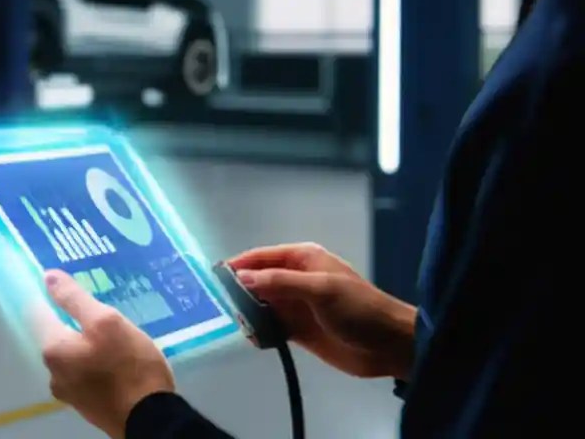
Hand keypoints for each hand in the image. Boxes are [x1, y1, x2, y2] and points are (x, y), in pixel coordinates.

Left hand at [36, 270, 174, 438]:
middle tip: (95, 308)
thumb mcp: (106, 322)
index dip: (48, 295)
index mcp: (53, 349)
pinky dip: (92, 361)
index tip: (64, 285)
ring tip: (107, 332)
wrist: (150, 418)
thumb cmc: (129, 365)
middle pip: (56, 335)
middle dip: (70, 320)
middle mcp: (53, 372)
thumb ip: (74, 299)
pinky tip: (111, 357)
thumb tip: (47, 276)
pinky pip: (83, 372)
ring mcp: (69, 392)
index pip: (38, 312)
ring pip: (71, 355)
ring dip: (83, 342)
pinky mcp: (86, 404)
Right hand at [227, 243, 416, 378]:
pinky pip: (270, 326)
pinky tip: (255, 338)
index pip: (260, 257)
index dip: (238, 266)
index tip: (214, 278)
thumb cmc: (358, 309)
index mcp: (302, 259)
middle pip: (257, 280)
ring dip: (248, 313)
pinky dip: (260, 331)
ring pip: (261, 304)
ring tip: (238, 324)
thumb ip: (280, 282)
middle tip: (220, 306)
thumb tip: (242, 278)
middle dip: (239, 291)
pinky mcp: (298, 329)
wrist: (389, 345)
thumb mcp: (320, 290)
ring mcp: (296, 305)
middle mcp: (295, 278)